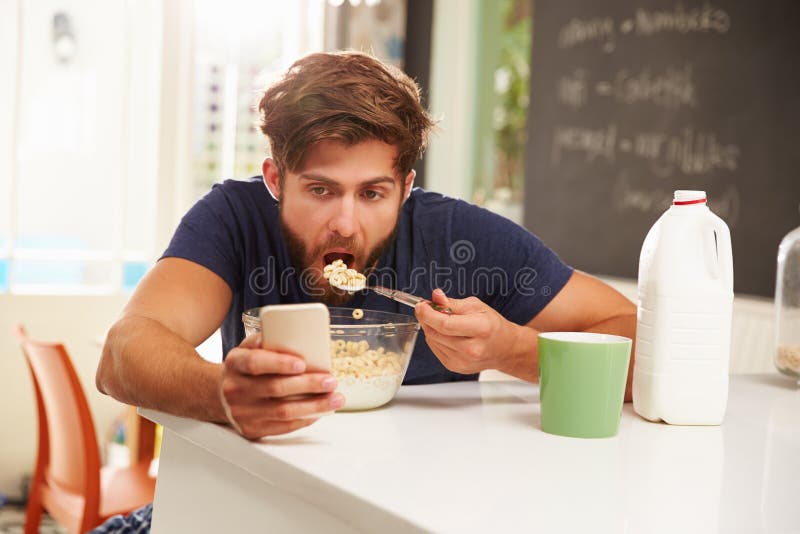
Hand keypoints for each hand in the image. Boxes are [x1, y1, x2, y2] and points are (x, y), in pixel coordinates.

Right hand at [218, 333, 344, 439]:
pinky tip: (320, 412)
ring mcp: (241, 412)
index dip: (279, 363)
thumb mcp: (247, 349)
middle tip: (331, 381)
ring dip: (314, 406)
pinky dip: (304, 419)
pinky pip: (282, 427)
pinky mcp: (251, 429)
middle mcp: (235, 389)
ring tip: (335, 399)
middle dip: (308, 385)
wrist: (220, 395)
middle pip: (274, 389)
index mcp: (235, 363)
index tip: (302, 363)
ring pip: (282, 411)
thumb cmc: (243, 369)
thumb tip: (291, 335)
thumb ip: (265, 341)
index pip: (255, 363)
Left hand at [414, 289, 522, 374]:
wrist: (505, 349)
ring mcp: (463, 361)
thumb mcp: (476, 306)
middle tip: (426, 308)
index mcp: (481, 329)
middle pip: (436, 333)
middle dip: (426, 318)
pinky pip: (435, 349)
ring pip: (433, 341)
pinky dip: (435, 338)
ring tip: (441, 320)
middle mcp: (472, 349)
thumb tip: (435, 296)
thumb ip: (452, 302)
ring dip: (430, 328)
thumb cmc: (492, 325)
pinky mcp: (456, 367)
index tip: (420, 305)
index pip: (445, 324)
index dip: (428, 314)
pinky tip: (445, 333)